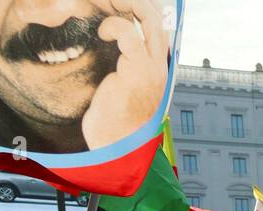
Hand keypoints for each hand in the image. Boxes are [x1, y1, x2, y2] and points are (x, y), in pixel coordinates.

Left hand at [82, 0, 173, 149]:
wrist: (117, 144)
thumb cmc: (114, 120)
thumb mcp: (120, 86)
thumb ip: (121, 65)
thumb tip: (108, 46)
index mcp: (157, 67)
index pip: (156, 27)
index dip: (138, 11)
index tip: (115, 6)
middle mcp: (160, 65)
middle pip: (157, 18)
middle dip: (134, 3)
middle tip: (110, 3)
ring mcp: (152, 67)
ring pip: (148, 19)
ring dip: (124, 8)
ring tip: (104, 12)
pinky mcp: (138, 70)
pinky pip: (128, 34)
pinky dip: (113, 27)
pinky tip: (102, 34)